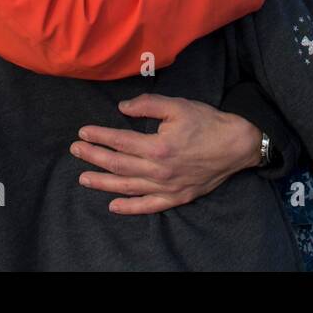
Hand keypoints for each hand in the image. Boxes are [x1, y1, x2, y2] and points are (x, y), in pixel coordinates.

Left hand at [70, 94, 261, 214]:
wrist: (237, 145)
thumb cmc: (207, 122)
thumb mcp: (178, 105)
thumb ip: (148, 104)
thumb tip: (122, 108)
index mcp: (158, 145)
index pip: (119, 142)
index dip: (99, 136)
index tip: (83, 131)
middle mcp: (159, 170)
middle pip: (118, 165)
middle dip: (93, 157)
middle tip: (76, 150)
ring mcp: (167, 187)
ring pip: (128, 187)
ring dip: (103, 183)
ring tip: (83, 178)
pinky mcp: (177, 197)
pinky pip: (148, 206)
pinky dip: (129, 207)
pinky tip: (113, 205)